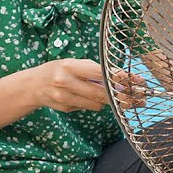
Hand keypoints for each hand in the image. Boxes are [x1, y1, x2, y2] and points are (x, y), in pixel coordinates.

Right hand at [27, 59, 145, 112]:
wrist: (34, 85)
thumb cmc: (59, 70)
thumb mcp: (74, 64)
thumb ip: (94, 71)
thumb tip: (121, 80)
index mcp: (70, 67)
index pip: (100, 72)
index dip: (119, 77)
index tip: (136, 80)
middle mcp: (66, 82)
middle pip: (101, 93)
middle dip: (122, 97)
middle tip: (138, 98)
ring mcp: (65, 97)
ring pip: (97, 104)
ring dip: (108, 100)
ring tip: (116, 97)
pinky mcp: (66, 108)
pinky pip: (88, 108)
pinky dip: (94, 103)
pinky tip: (89, 97)